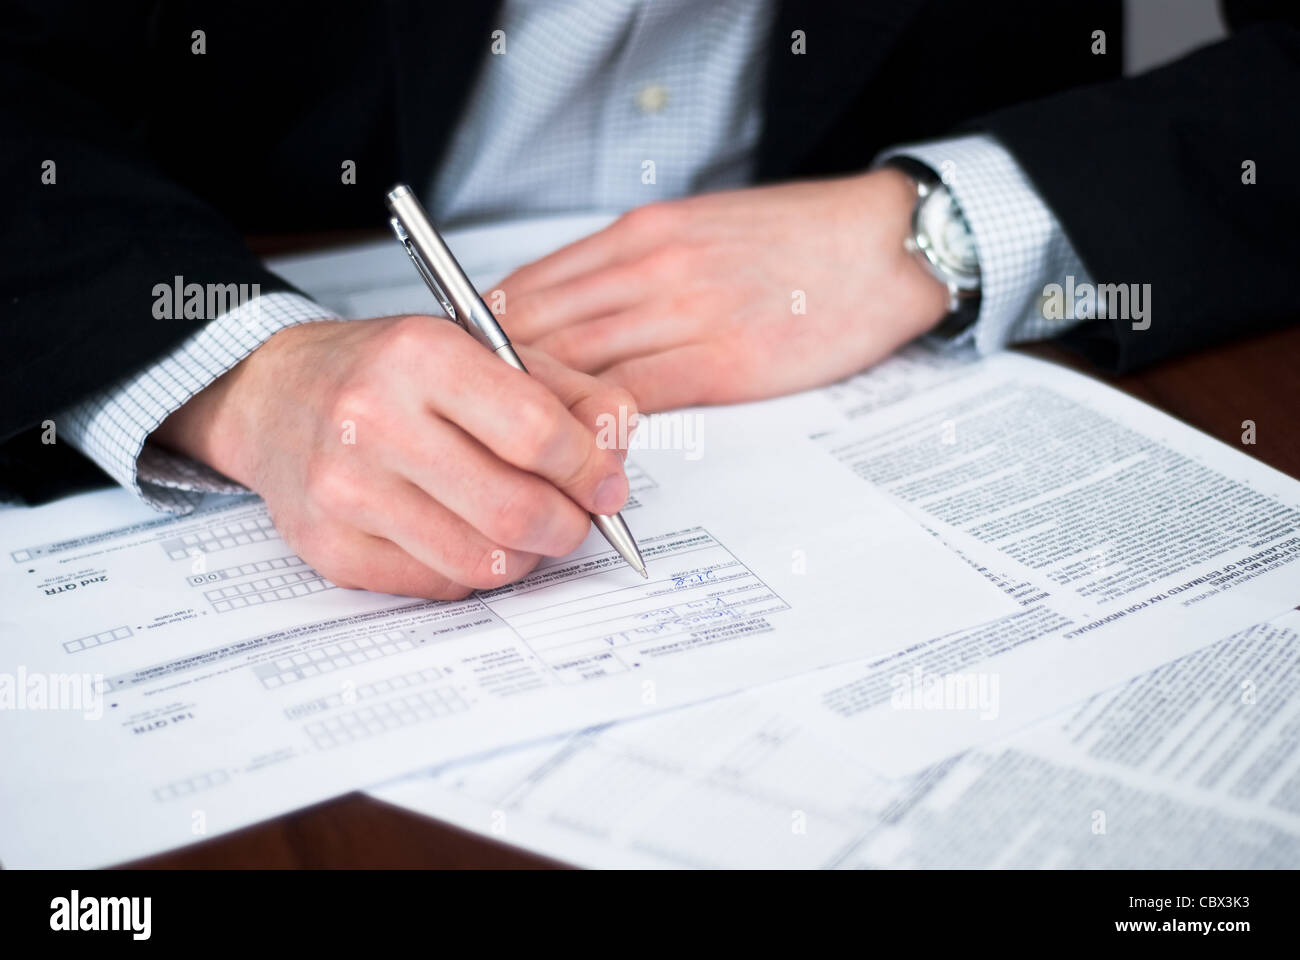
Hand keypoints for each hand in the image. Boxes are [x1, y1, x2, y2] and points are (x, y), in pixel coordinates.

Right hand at [153, 315, 635, 598]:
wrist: (277, 395)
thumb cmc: (390, 373)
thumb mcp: (486, 351)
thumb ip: (571, 393)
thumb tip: (618, 453)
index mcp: (421, 355)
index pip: (537, 433)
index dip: (590, 470)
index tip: (607, 484)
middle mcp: (373, 419)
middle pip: (515, 510)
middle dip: (569, 526)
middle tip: (578, 519)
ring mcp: (344, 490)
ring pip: (481, 561)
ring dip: (526, 555)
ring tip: (526, 527)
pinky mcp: (329, 547)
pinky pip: (439, 585)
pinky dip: (473, 569)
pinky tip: (467, 533)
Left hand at [496, 169, 950, 409]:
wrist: (885, 243)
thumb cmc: (798, 240)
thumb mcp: (701, 227)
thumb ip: (634, 265)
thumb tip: (573, 309)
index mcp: (644, 234)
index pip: (535, 284)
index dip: (485, 333)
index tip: (461, 367)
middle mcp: (655, 266)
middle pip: (542, 325)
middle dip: (494, 377)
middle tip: (463, 420)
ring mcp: (689, 312)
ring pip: (581, 364)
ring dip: (540, 411)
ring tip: (507, 449)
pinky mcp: (726, 360)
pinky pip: (639, 397)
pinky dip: (599, 427)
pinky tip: (576, 452)